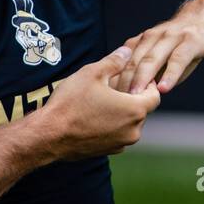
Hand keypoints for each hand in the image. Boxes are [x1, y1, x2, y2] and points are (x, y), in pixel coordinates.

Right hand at [42, 46, 161, 159]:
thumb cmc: (71, 103)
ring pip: (129, 123)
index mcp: (134, 110)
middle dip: (133, 97)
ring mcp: (120, 144)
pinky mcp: (107, 152)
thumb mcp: (92, 73)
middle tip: (116, 85)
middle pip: (142, 110)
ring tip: (103, 99)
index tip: (136, 76)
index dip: (148, 84)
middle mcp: (133, 131)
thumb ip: (115, 61)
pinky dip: (112, 125)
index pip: (155, 95)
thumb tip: (127, 51)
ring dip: (122, 112)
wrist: (48, 135)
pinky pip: (117, 134)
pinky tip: (94, 115)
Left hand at [111, 0, 203, 94]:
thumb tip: (133, 99)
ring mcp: (171, 37)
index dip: (114, 81)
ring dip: (142, 78)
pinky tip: (164, 89)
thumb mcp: (162, 56)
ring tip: (135, 96)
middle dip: (124, 82)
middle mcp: (152, 37)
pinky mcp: (191, 41)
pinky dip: (170, 75)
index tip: (107, 99)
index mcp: (141, 41)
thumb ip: (149, 73)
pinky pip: (178, 59)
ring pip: (152, 59)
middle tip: (115, 103)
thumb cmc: (182, 44)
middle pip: (134, 61)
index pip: (123, 62)